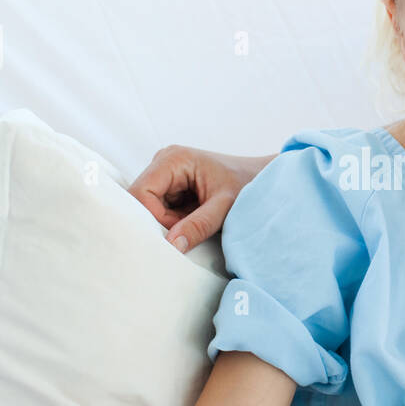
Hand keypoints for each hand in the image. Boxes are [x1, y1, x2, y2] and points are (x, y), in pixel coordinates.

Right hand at [128, 145, 269, 252]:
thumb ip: (199, 225)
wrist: (263, 179)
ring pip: (149, 209)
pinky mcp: (170, 186)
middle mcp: (163, 162)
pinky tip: (194, 218)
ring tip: (196, 221)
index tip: (178, 231)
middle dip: (160, 222)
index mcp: (173, 159)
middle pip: (141, 202)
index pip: (140, 194)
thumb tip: (171, 245)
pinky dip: (174, 221)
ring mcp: (165, 174)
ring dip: (169, 223)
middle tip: (188, 230)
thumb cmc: (248, 186)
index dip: (153, 218)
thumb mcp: (225, 208)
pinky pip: (160, 210)